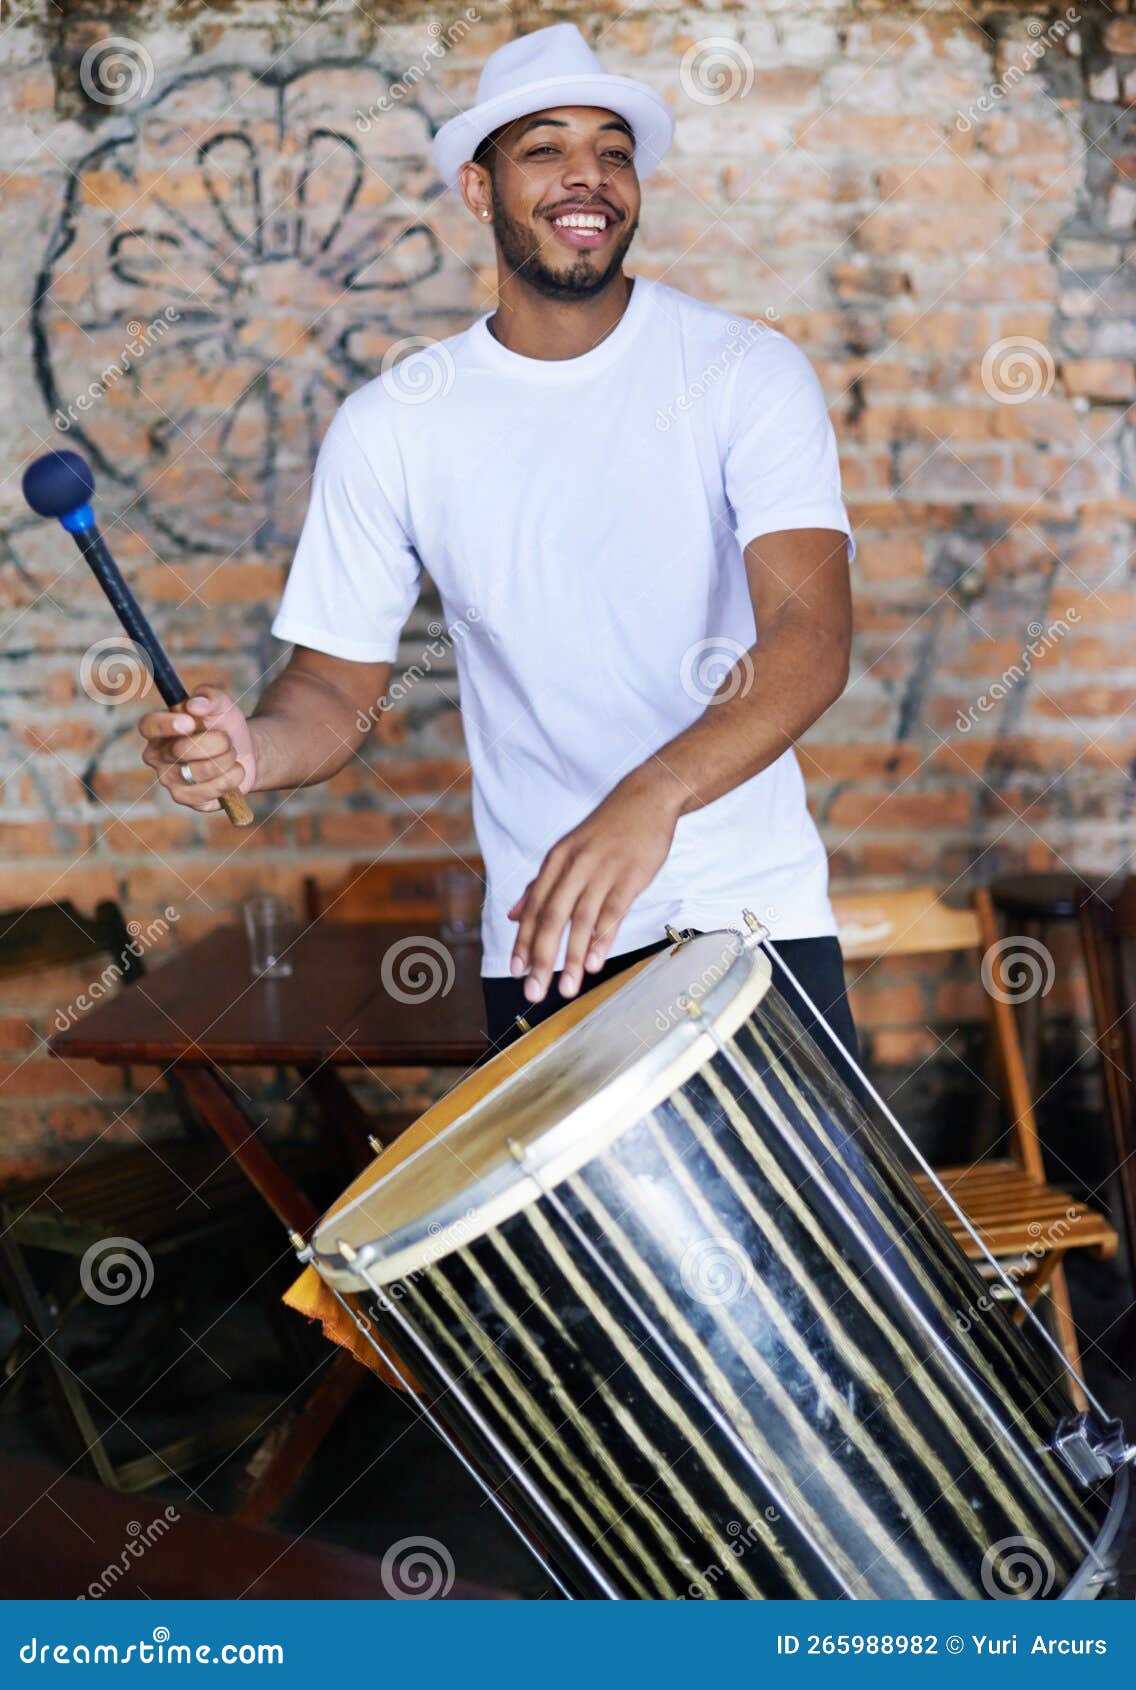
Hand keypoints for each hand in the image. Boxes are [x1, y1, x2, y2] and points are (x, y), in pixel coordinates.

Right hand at [139, 684, 256, 812]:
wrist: (245, 752)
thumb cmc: (225, 725)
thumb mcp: (222, 704)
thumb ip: (209, 696)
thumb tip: (193, 704)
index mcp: (158, 730)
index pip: (148, 726)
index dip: (166, 725)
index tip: (189, 722)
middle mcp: (159, 758)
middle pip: (182, 750)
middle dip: (216, 741)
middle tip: (226, 738)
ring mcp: (172, 782)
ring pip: (200, 772)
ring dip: (227, 759)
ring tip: (231, 754)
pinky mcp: (190, 800)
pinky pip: (211, 792)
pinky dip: (231, 779)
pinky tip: (234, 771)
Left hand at [507, 769, 682, 1003]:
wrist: (646, 799)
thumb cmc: (606, 830)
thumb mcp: (567, 851)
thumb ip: (540, 885)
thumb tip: (513, 915)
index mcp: (556, 861)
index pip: (535, 908)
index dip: (524, 942)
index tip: (516, 972)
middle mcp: (574, 867)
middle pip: (552, 918)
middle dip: (541, 958)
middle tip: (534, 991)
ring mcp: (603, 871)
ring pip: (581, 920)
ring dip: (572, 958)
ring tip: (566, 988)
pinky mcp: (630, 877)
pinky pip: (613, 912)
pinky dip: (602, 939)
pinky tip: (593, 962)